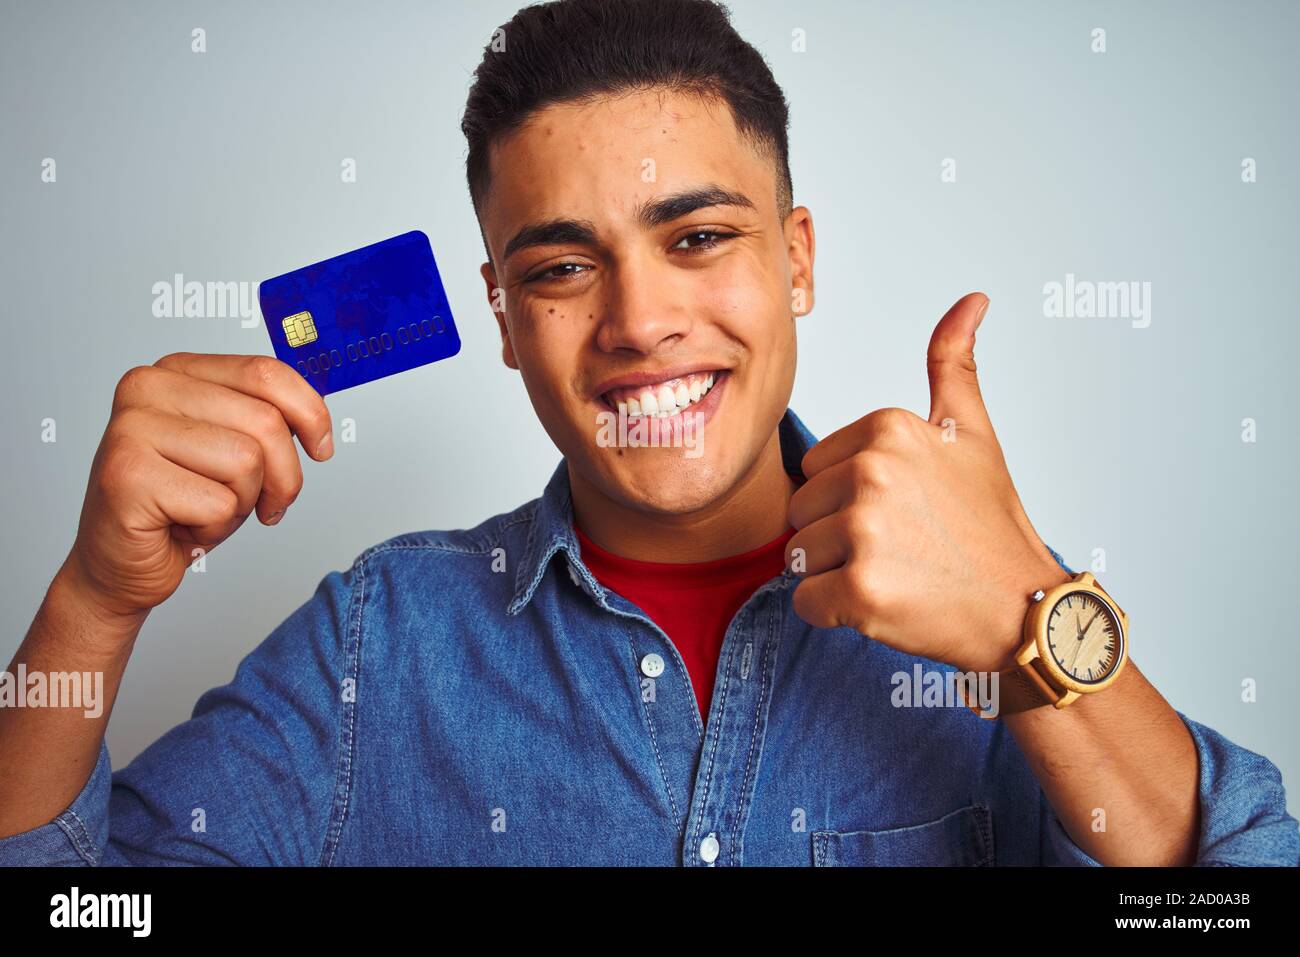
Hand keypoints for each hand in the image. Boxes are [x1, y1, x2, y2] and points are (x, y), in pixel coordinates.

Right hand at [60, 354, 333, 627]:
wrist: (120, 562)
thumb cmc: (180, 505)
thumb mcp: (232, 449)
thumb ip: (265, 419)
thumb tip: (316, 415)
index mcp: (176, 371)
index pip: (265, 373)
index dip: (310, 413)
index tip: (321, 447)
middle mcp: (147, 389)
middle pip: (265, 421)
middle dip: (282, 475)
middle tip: (262, 502)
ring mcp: (132, 430)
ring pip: (246, 462)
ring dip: (242, 503)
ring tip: (206, 510)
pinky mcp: (128, 476)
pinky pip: (218, 504)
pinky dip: (215, 528)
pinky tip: (183, 527)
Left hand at [786, 293, 1069, 673]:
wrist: (1021, 609)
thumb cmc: (990, 525)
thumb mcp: (974, 433)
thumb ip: (953, 365)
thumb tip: (971, 300)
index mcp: (889, 429)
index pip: (814, 468)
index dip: (847, 498)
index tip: (902, 511)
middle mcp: (874, 472)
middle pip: (800, 511)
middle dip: (835, 537)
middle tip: (899, 548)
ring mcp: (865, 532)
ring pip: (799, 556)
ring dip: (834, 575)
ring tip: (894, 574)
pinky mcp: (859, 590)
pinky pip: (805, 602)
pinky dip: (835, 613)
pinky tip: (885, 606)